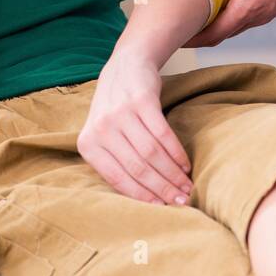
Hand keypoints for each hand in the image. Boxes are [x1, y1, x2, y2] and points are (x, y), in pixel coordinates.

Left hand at [77, 49, 193, 205]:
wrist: (125, 66)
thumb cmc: (116, 108)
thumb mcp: (104, 134)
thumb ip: (115, 161)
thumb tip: (144, 197)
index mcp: (88, 144)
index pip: (117, 178)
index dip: (142, 196)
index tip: (162, 209)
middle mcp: (101, 129)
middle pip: (137, 168)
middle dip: (162, 188)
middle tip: (181, 201)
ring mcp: (120, 113)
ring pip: (151, 153)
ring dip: (173, 173)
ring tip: (187, 185)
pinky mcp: (141, 100)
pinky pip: (162, 134)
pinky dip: (176, 152)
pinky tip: (185, 164)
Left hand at [181, 0, 275, 47]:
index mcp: (251, 4)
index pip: (215, 33)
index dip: (192, 37)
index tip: (172, 36)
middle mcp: (259, 14)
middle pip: (221, 34)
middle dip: (198, 33)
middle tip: (174, 27)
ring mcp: (268, 12)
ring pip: (234, 26)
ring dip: (214, 25)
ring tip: (193, 15)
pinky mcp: (275, 5)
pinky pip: (246, 18)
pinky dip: (228, 16)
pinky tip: (221, 0)